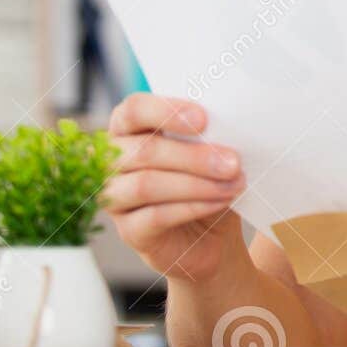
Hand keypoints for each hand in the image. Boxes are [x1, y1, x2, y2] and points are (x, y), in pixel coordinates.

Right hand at [104, 94, 247, 282]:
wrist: (211, 236)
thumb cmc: (208, 181)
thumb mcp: (211, 153)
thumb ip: (208, 136)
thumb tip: (227, 125)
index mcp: (130, 130)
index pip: (133, 110)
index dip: (165, 111)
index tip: (203, 119)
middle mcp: (114, 162)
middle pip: (144, 150)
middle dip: (193, 156)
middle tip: (232, 162)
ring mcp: (116, 198)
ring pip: (146, 185)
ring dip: (196, 184)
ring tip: (233, 184)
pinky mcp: (129, 231)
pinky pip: (156, 216)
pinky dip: (193, 206)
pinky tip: (220, 201)